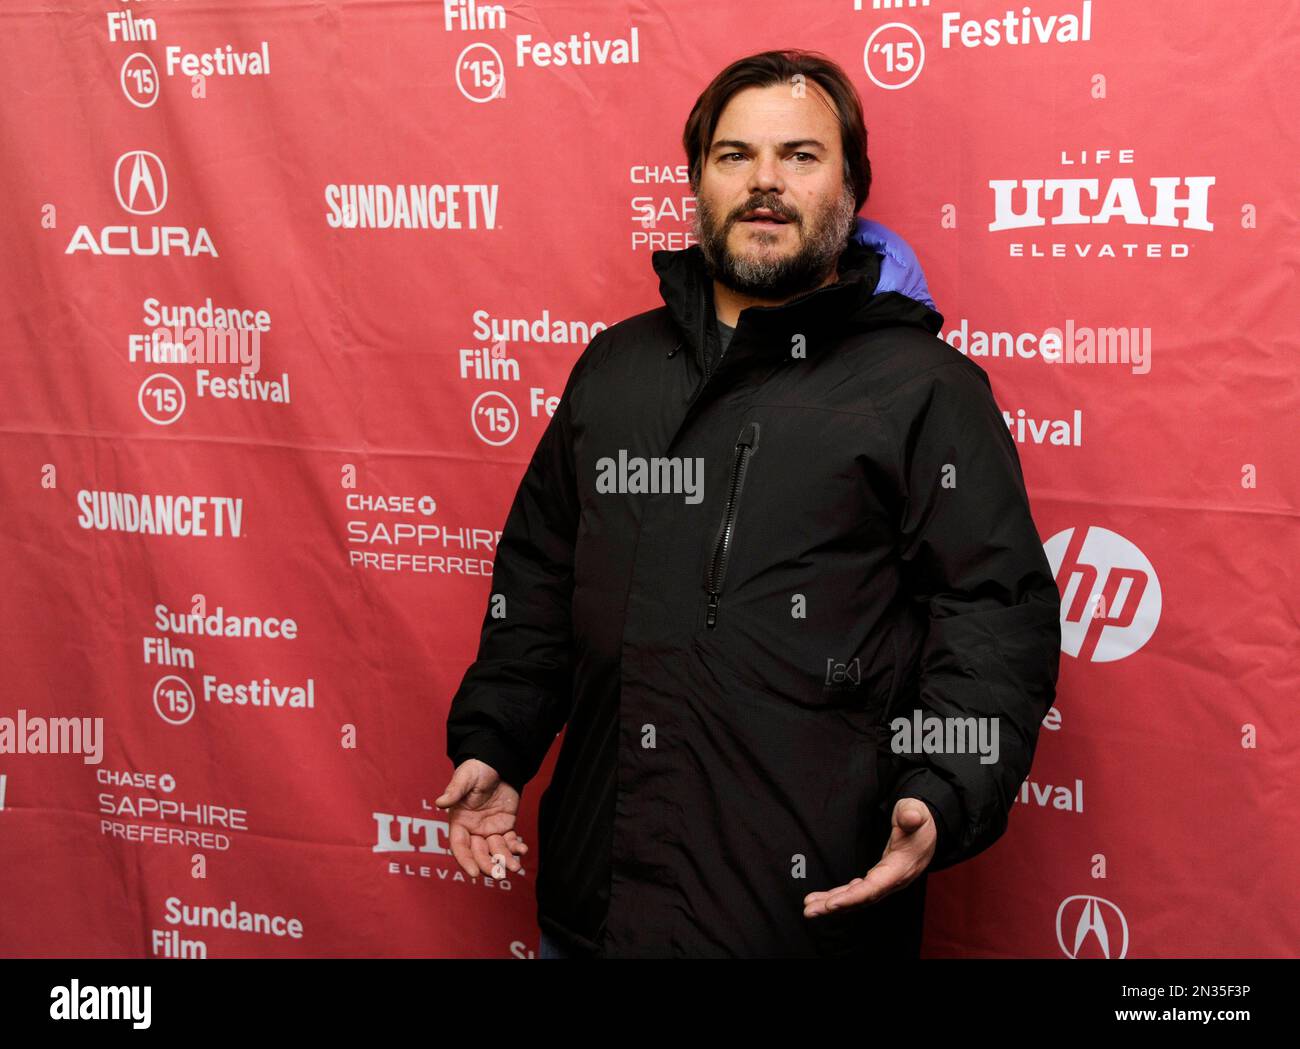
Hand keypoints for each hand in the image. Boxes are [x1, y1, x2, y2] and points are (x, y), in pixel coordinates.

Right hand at [434, 759, 529, 878]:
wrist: (497, 763)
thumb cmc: (476, 770)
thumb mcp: (465, 778)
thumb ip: (454, 791)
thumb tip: (440, 802)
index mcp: (459, 822)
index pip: (459, 846)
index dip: (465, 860)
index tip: (474, 873)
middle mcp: (473, 830)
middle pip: (478, 854)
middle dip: (488, 865)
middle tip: (498, 874)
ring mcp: (489, 830)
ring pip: (495, 851)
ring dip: (504, 860)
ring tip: (515, 867)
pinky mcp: (505, 827)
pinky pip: (510, 842)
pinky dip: (516, 847)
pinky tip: (523, 850)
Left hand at [802, 797, 936, 917]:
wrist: (927, 828)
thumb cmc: (919, 820)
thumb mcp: (916, 812)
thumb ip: (912, 814)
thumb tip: (912, 816)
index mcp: (901, 867)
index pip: (875, 887)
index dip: (853, 896)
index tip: (831, 904)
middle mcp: (893, 880)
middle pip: (862, 898)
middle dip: (836, 906)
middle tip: (810, 911)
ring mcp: (885, 881)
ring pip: (857, 897)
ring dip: (833, 903)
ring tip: (810, 908)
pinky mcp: (878, 878)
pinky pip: (857, 891)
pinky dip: (840, 896)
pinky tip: (824, 900)